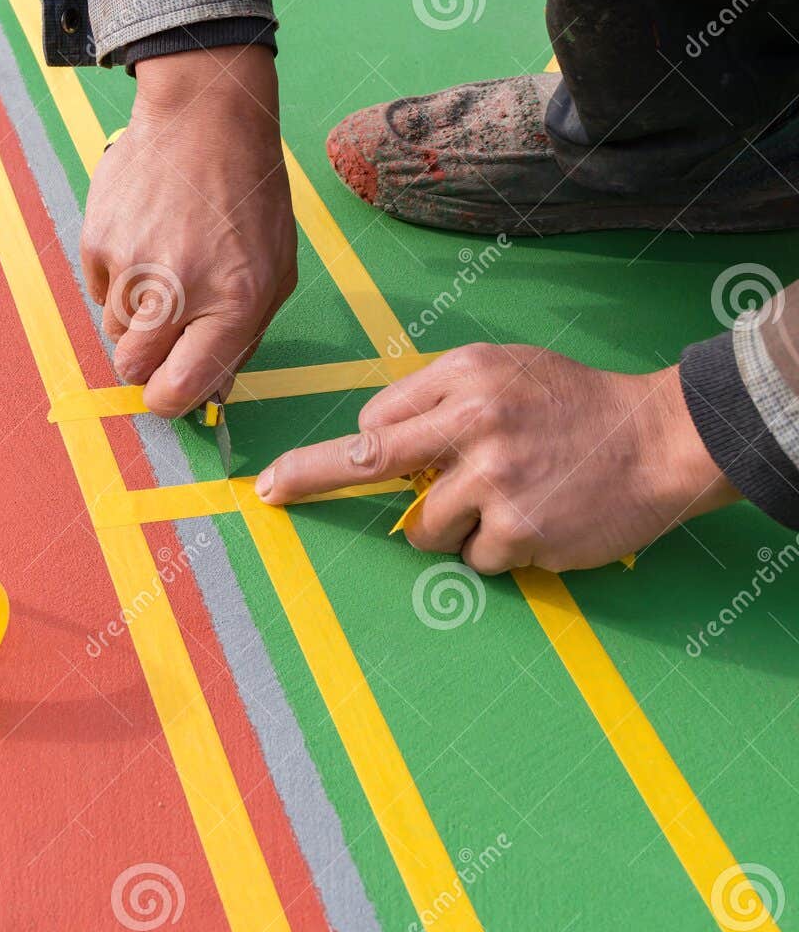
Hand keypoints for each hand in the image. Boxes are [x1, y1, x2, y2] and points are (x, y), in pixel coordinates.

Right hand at [81, 46, 296, 417]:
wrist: (204, 116)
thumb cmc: (248, 196)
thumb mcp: (274, 270)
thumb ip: (242, 336)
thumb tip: (210, 390)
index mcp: (233, 303)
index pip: (178, 390)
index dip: (169, 401)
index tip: (170, 391)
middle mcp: (176, 289)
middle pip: (132, 369)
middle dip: (147, 362)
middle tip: (165, 333)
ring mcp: (131, 264)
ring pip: (114, 329)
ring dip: (135, 315)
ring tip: (165, 268)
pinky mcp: (97, 241)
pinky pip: (99, 288)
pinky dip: (119, 277)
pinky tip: (147, 239)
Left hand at [255, 343, 740, 572]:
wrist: (662, 440)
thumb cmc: (575, 406)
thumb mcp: (507, 370)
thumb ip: (441, 396)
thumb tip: (373, 439)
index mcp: (466, 378)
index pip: (377, 421)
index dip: (365, 447)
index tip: (300, 467)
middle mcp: (475, 423)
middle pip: (369, 460)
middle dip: (308, 475)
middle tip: (269, 490)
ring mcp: (495, 480)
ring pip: (425, 528)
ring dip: (452, 529)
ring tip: (507, 503)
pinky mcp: (519, 530)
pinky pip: (474, 560)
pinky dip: (496, 552)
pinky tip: (536, 524)